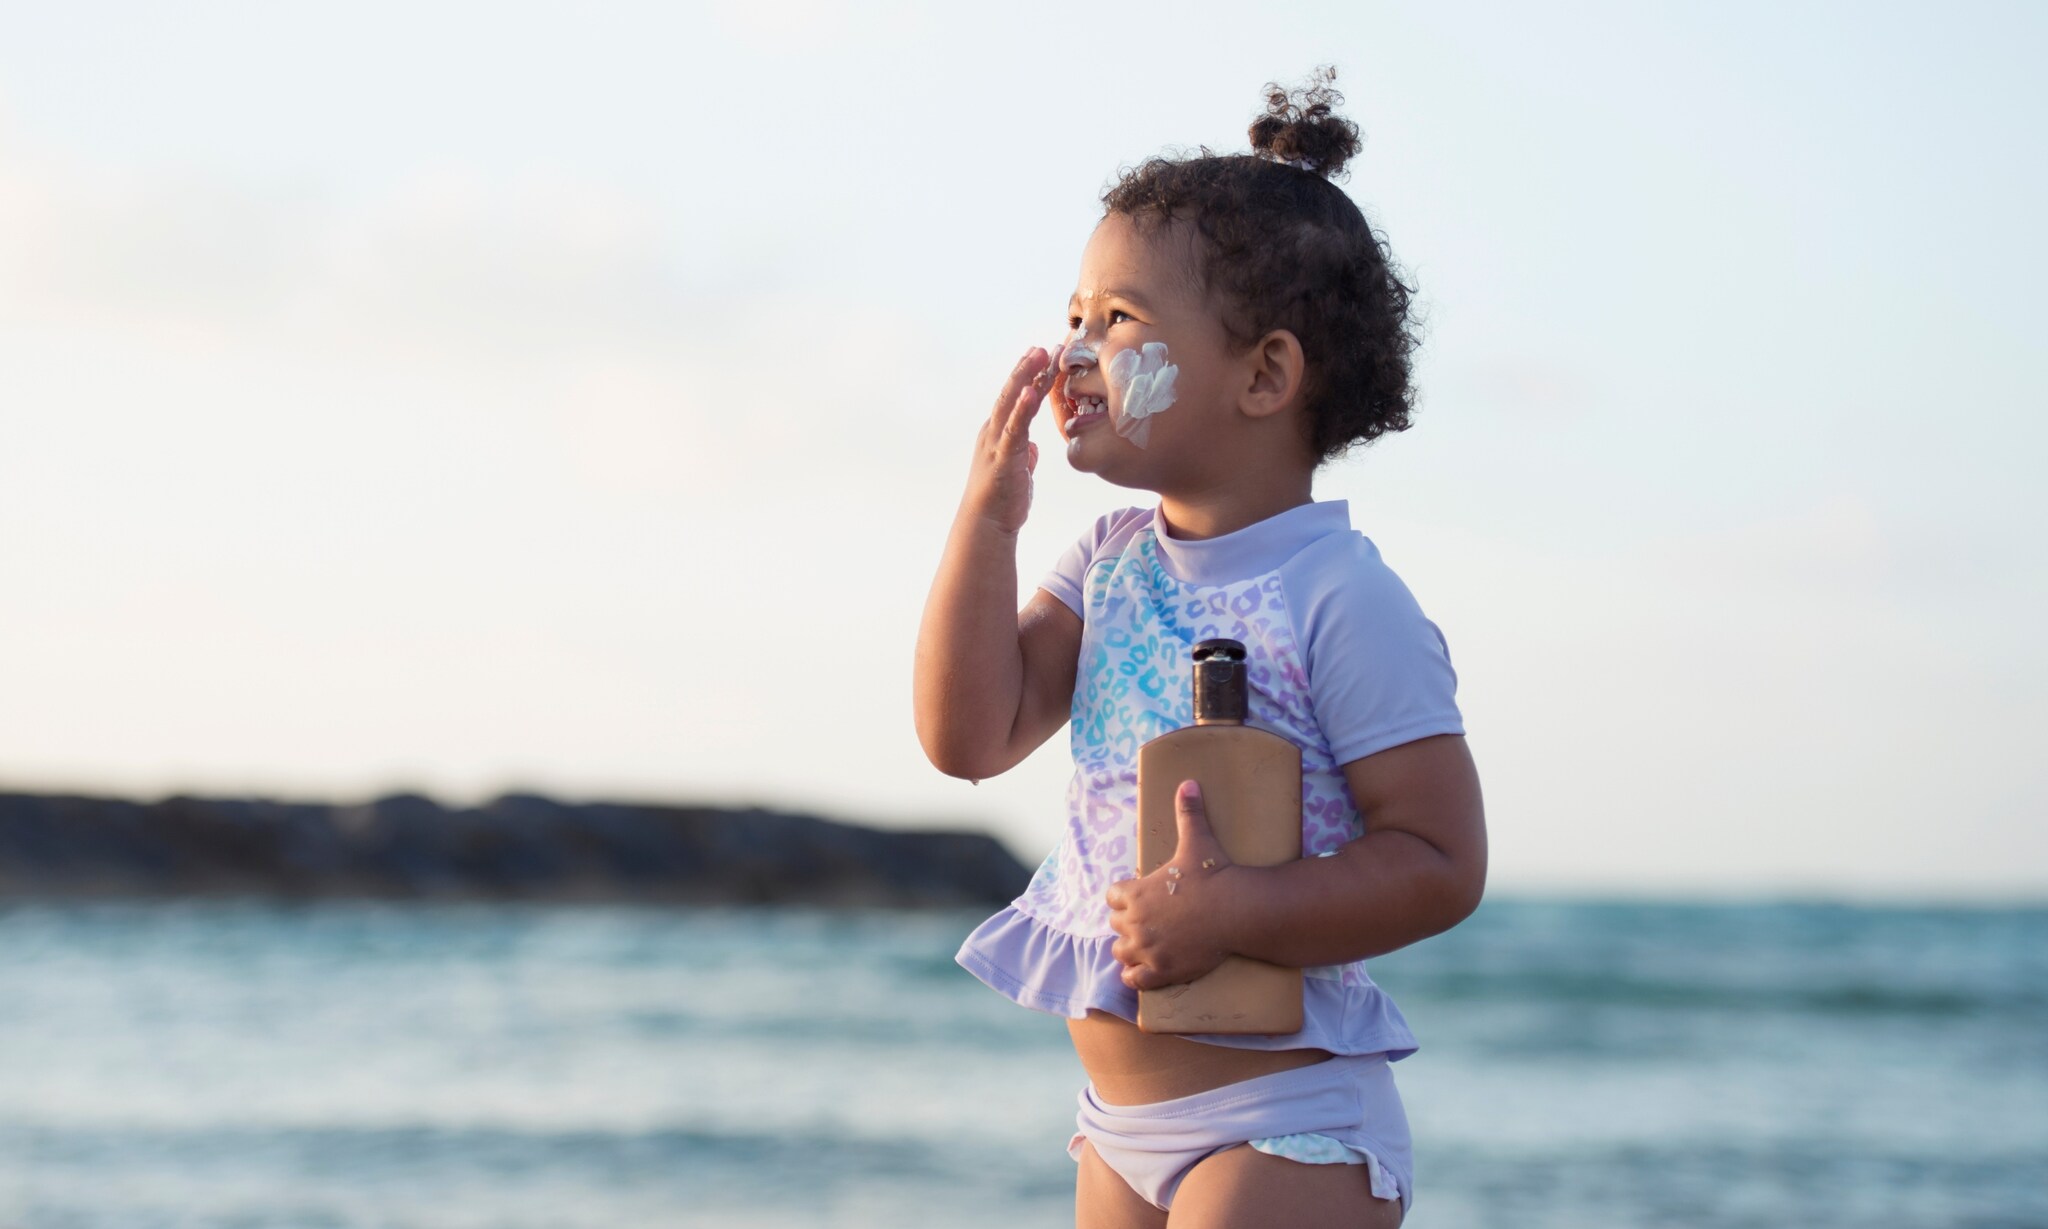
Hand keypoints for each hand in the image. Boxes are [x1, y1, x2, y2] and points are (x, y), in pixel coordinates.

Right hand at [961, 347, 1055, 536]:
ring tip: (1040, 354)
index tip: (1044, 355)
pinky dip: (1022, 408)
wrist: (985, 526)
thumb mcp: (1017, 472)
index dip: (1029, 376)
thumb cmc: (1001, 501)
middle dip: (1027, 367)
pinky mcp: (1003, 457)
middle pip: (1011, 392)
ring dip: (1026, 377)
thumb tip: (1031, 448)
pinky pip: (1014, 429)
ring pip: (1011, 402)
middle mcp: (993, 432)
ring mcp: (995, 442)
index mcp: (998, 433)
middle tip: (1045, 345)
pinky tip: (1031, 391)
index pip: (1015, 397)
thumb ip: (1022, 455)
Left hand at [1106, 780, 1240, 989]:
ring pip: (1120, 953)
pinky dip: (1136, 976)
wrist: (1237, 910)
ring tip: (1147, 945)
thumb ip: (1188, 812)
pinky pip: (1134, 980)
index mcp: (1134, 893)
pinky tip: (1146, 971)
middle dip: (1128, 922)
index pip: (1112, 896)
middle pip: (1115, 924)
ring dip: (1130, 949)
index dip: (1124, 896)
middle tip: (1149, 920)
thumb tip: (1188, 782)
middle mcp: (1133, 923)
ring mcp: (1146, 949)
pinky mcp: (1160, 971)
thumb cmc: (1213, 875)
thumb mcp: (1197, 840)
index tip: (1139, 897)